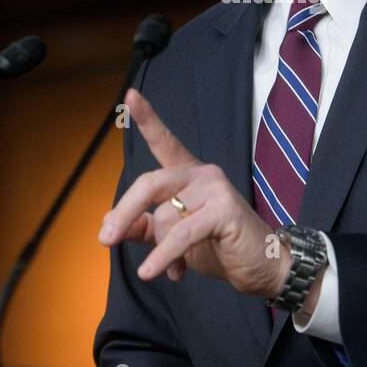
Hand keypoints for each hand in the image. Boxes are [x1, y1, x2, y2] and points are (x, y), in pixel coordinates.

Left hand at [98, 88, 291, 298]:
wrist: (261, 268)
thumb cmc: (220, 247)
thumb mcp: (174, 238)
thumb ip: (146, 228)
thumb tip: (110, 227)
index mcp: (189, 175)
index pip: (165, 142)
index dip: (147, 118)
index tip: (129, 95)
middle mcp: (202, 173)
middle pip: (150, 183)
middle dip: (125, 212)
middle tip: (105, 239)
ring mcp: (215, 188)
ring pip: (164, 215)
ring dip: (159, 248)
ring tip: (160, 270)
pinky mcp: (224, 209)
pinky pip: (180, 234)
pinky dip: (163, 255)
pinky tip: (154, 271)